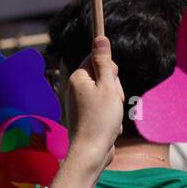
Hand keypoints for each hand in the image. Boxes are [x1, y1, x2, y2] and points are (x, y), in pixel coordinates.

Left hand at [66, 36, 123, 167]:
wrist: (90, 151)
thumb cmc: (100, 119)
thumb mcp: (107, 86)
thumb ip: (104, 62)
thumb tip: (99, 37)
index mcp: (77, 77)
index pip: (97, 60)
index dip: (110, 71)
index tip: (111, 84)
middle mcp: (74, 87)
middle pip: (103, 78)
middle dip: (114, 90)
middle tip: (112, 102)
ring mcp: (78, 101)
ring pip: (106, 95)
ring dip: (113, 105)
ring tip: (110, 116)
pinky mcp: (84, 114)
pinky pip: (104, 109)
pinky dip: (110, 117)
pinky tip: (109, 126)